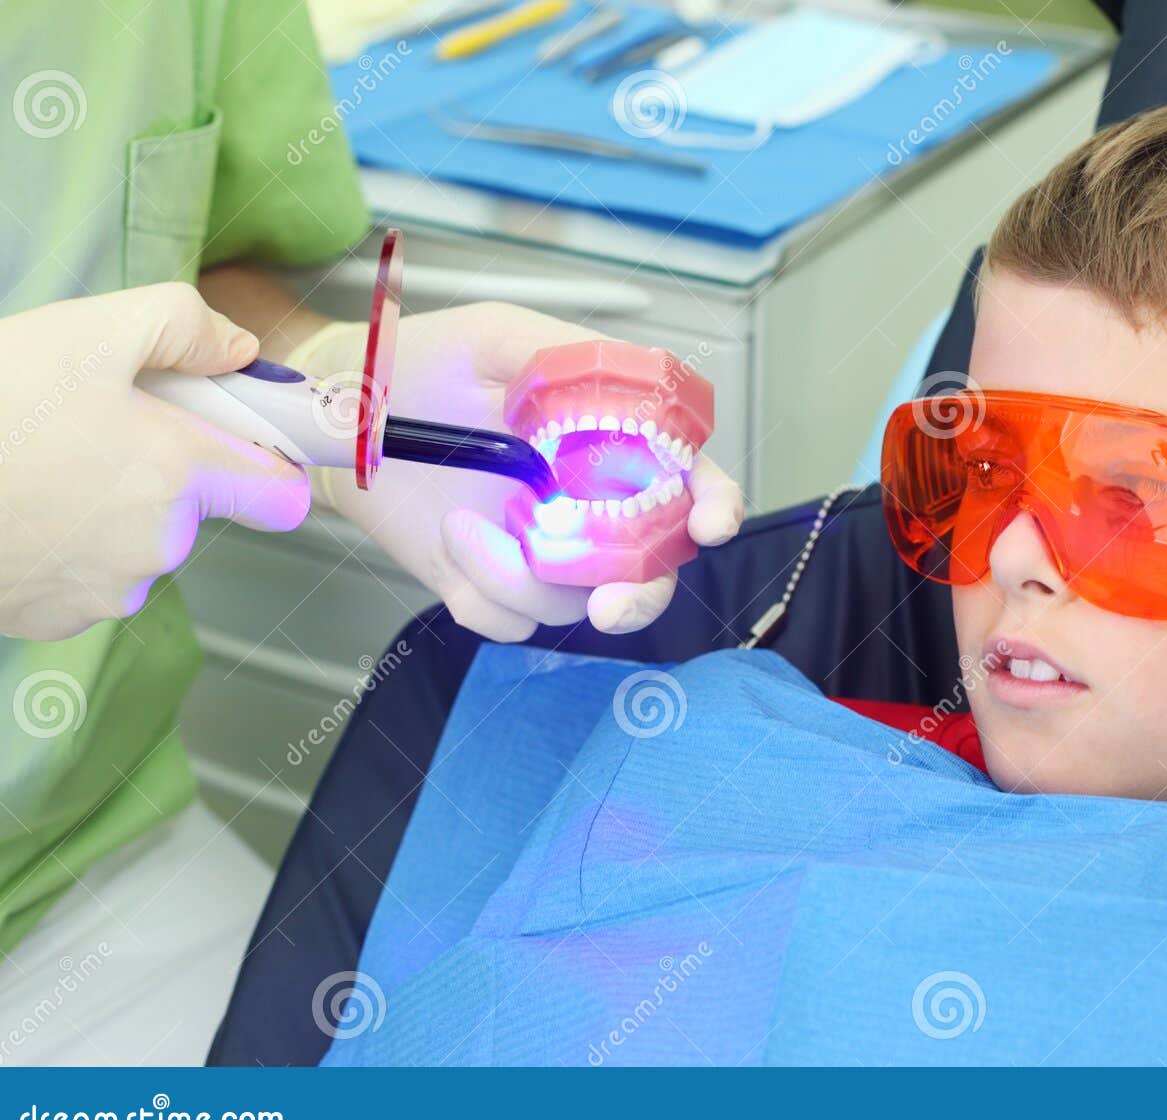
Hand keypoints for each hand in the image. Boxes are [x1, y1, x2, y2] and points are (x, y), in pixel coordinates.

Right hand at [0, 284, 310, 639]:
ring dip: (106, 506)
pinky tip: (20, 507)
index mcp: (182, 476)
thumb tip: (237, 351)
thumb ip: (182, 325)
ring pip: (135, 542)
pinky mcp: (58, 618)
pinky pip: (84, 575)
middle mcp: (159, 544)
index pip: (284, 495)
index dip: (270, 463)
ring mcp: (108, 590)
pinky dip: (62, 544)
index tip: (240, 439)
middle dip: (160, 469)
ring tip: (41, 465)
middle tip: (94, 428)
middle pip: (193, 507)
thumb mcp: (87, 332)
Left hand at [296, 303, 742, 641]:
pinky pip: (511, 621)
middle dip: (639, 596)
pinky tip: (453, 542)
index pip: (686, 481)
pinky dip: (484, 592)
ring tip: (463, 527)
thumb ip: (562, 356)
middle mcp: (586, 505)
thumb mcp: (494, 336)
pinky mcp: (488, 585)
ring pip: (572, 602)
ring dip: (521, 578)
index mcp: (608, 446)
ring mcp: (540, 552)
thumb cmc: (420, 362)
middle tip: (607, 603)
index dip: (712, 504)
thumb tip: (626, 386)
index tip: (709, 523)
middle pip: (649, 570)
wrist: (340, 413)